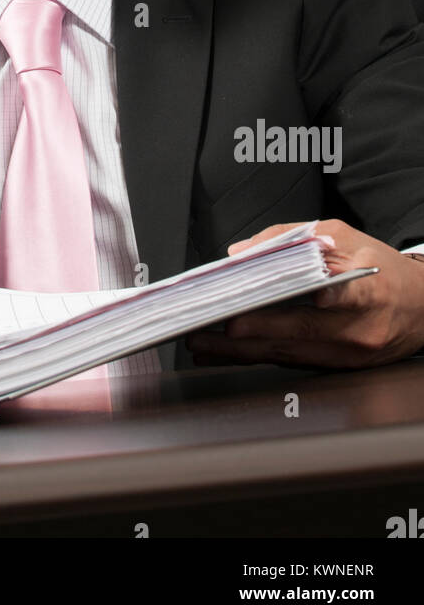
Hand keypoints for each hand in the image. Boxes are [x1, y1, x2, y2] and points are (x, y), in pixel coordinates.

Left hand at [185, 219, 423, 369]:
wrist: (420, 309)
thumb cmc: (378, 268)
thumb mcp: (343, 236)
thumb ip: (291, 238)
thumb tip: (243, 252)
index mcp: (369, 288)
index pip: (349, 293)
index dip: (330, 296)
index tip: (314, 296)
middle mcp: (359, 327)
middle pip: (304, 330)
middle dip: (257, 328)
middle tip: (221, 324)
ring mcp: (348, 354)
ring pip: (288, 351)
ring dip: (242, 348)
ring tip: (202, 341)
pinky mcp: (336, 368)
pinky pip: (288, 360)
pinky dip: (253, 355)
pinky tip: (221, 353)